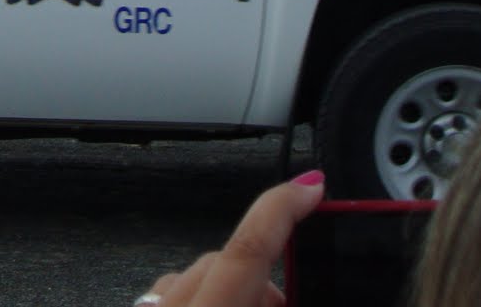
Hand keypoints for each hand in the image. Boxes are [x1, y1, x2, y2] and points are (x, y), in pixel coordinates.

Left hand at [134, 172, 324, 306]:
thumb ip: (280, 299)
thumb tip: (286, 288)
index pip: (247, 250)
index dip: (281, 210)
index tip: (311, 185)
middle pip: (222, 260)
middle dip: (262, 279)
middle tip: (285, 303)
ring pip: (195, 274)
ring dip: (231, 289)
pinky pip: (169, 293)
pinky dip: (199, 299)